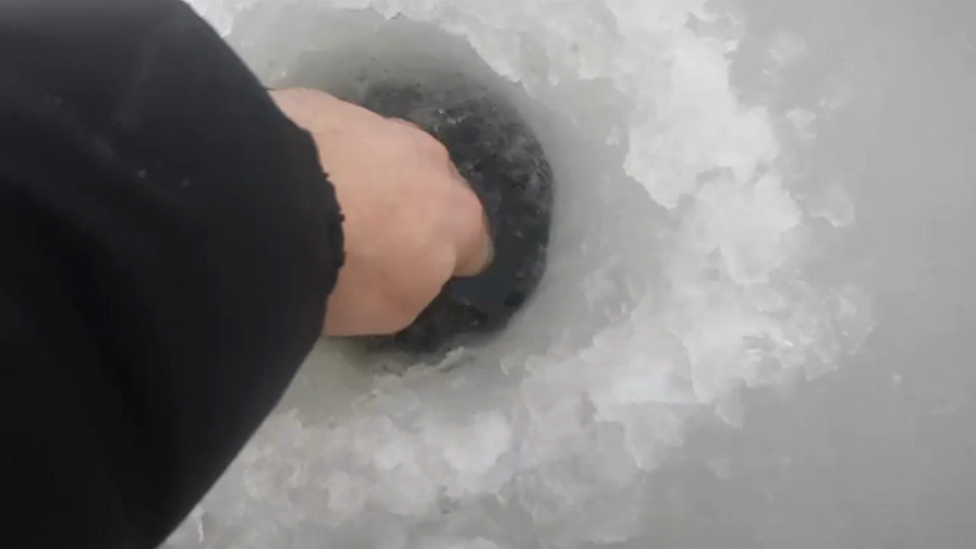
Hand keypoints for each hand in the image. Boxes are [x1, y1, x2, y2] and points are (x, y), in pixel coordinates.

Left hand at [270, 88, 492, 336]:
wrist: (270, 205)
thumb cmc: (347, 272)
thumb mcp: (393, 309)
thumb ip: (414, 283)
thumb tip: (408, 267)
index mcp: (460, 216)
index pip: (475, 245)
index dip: (449, 262)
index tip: (415, 274)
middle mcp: (432, 160)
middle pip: (432, 190)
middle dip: (408, 209)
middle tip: (362, 239)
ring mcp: (379, 123)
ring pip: (384, 154)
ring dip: (363, 177)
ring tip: (318, 206)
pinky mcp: (325, 102)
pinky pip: (333, 135)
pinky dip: (320, 155)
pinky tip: (287, 180)